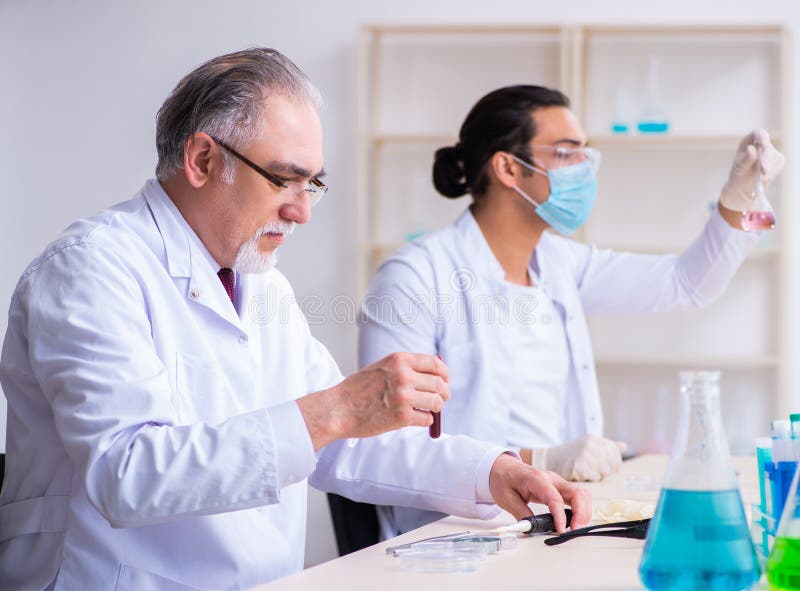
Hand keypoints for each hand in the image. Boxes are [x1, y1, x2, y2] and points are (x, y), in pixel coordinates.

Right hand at [296, 352, 448, 449]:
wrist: (339, 409)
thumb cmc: (358, 390)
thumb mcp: (381, 367)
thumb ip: (405, 368)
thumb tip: (433, 375)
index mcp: (399, 360)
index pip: (435, 364)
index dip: (444, 374)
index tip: (445, 381)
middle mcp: (404, 376)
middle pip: (440, 384)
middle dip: (444, 393)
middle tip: (441, 399)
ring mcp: (404, 397)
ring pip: (437, 402)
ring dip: (435, 408)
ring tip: (427, 410)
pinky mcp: (402, 417)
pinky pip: (427, 419)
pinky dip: (424, 421)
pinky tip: (414, 419)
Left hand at [488, 453, 591, 533]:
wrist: (502, 467)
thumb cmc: (503, 479)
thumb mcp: (506, 498)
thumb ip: (521, 514)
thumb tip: (532, 529)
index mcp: (537, 479)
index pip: (555, 498)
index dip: (561, 516)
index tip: (561, 531)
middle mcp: (551, 479)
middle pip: (577, 493)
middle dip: (581, 514)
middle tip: (574, 531)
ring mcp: (557, 482)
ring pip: (581, 495)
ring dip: (583, 512)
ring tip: (575, 528)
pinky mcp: (559, 487)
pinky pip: (576, 497)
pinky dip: (580, 509)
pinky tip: (573, 521)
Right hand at [536, 434, 626, 481]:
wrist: (550, 458)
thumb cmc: (571, 454)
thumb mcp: (590, 445)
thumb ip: (608, 446)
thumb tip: (624, 446)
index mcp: (597, 439)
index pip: (616, 457)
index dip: (610, 466)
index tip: (599, 467)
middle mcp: (593, 444)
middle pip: (612, 467)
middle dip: (603, 472)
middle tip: (590, 471)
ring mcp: (586, 454)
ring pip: (603, 474)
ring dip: (595, 476)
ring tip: (584, 471)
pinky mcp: (580, 464)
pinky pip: (593, 478)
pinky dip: (587, 478)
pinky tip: (579, 474)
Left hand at [719, 129, 784, 214]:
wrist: (744, 187)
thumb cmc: (738, 175)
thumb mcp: (740, 167)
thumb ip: (746, 159)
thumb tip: (751, 148)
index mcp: (748, 142)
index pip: (758, 133)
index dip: (762, 137)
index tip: (763, 145)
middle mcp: (760, 144)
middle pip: (767, 147)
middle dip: (766, 159)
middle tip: (763, 170)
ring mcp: (770, 152)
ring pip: (775, 156)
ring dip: (770, 168)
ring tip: (761, 178)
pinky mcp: (777, 161)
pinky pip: (779, 164)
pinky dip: (773, 172)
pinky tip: (765, 178)